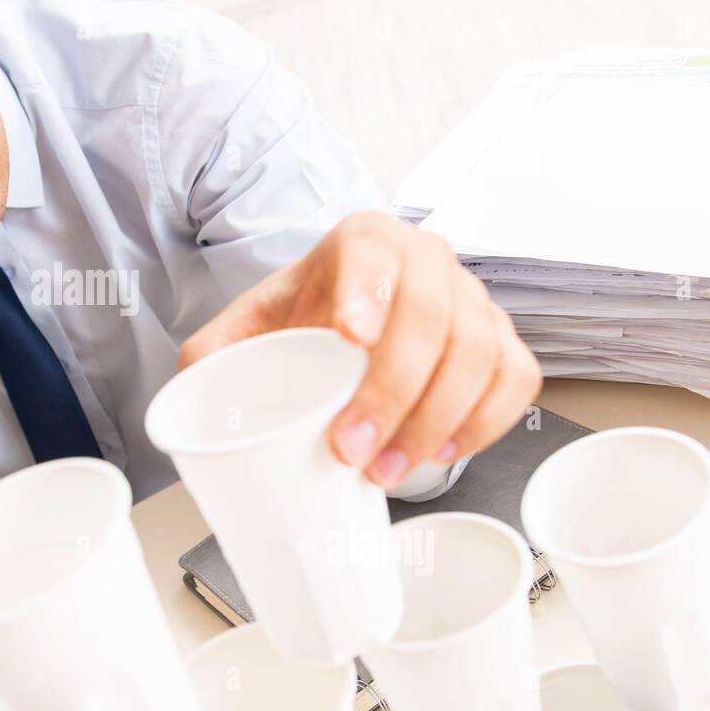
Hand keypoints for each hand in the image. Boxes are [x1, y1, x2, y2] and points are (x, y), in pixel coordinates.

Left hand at [178, 210, 542, 487]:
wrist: (342, 319)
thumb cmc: (302, 319)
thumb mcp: (247, 326)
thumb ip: (212, 351)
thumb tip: (194, 387)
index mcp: (363, 240)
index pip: (373, 253)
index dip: (369, 291)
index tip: (350, 336)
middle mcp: (426, 259)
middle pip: (431, 316)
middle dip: (393, 391)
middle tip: (354, 449)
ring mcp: (472, 299)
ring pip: (479, 353)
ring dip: (437, 420)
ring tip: (388, 469)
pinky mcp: (502, 341)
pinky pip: (516, 378)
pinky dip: (487, 420)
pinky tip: (442, 450)